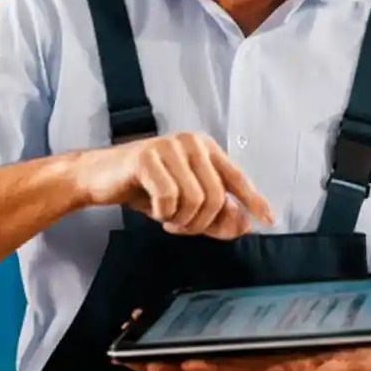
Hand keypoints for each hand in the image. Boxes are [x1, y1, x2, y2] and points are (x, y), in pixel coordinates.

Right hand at [76, 131, 274, 238]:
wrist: (100, 178)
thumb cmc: (146, 189)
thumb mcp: (185, 204)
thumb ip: (215, 214)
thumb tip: (244, 225)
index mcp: (206, 149)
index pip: (238, 177)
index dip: (255, 200)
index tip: (269, 220)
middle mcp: (193, 142)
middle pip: (217, 196)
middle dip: (201, 223)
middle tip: (181, 228)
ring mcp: (170, 146)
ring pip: (195, 199)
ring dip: (181, 220)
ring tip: (168, 218)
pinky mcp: (148, 156)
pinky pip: (169, 198)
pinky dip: (163, 214)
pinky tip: (154, 210)